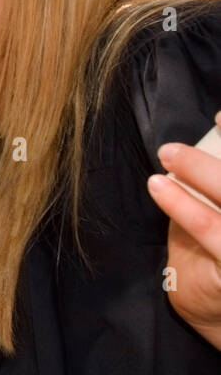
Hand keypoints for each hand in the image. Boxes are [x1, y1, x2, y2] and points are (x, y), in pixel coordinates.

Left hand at [147, 112, 220, 350]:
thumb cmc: (217, 259)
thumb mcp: (219, 217)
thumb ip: (214, 188)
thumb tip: (196, 146)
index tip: (220, 114)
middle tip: (179, 140)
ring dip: (201, 172)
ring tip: (167, 154)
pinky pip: (215, 230)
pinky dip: (184, 205)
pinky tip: (159, 187)